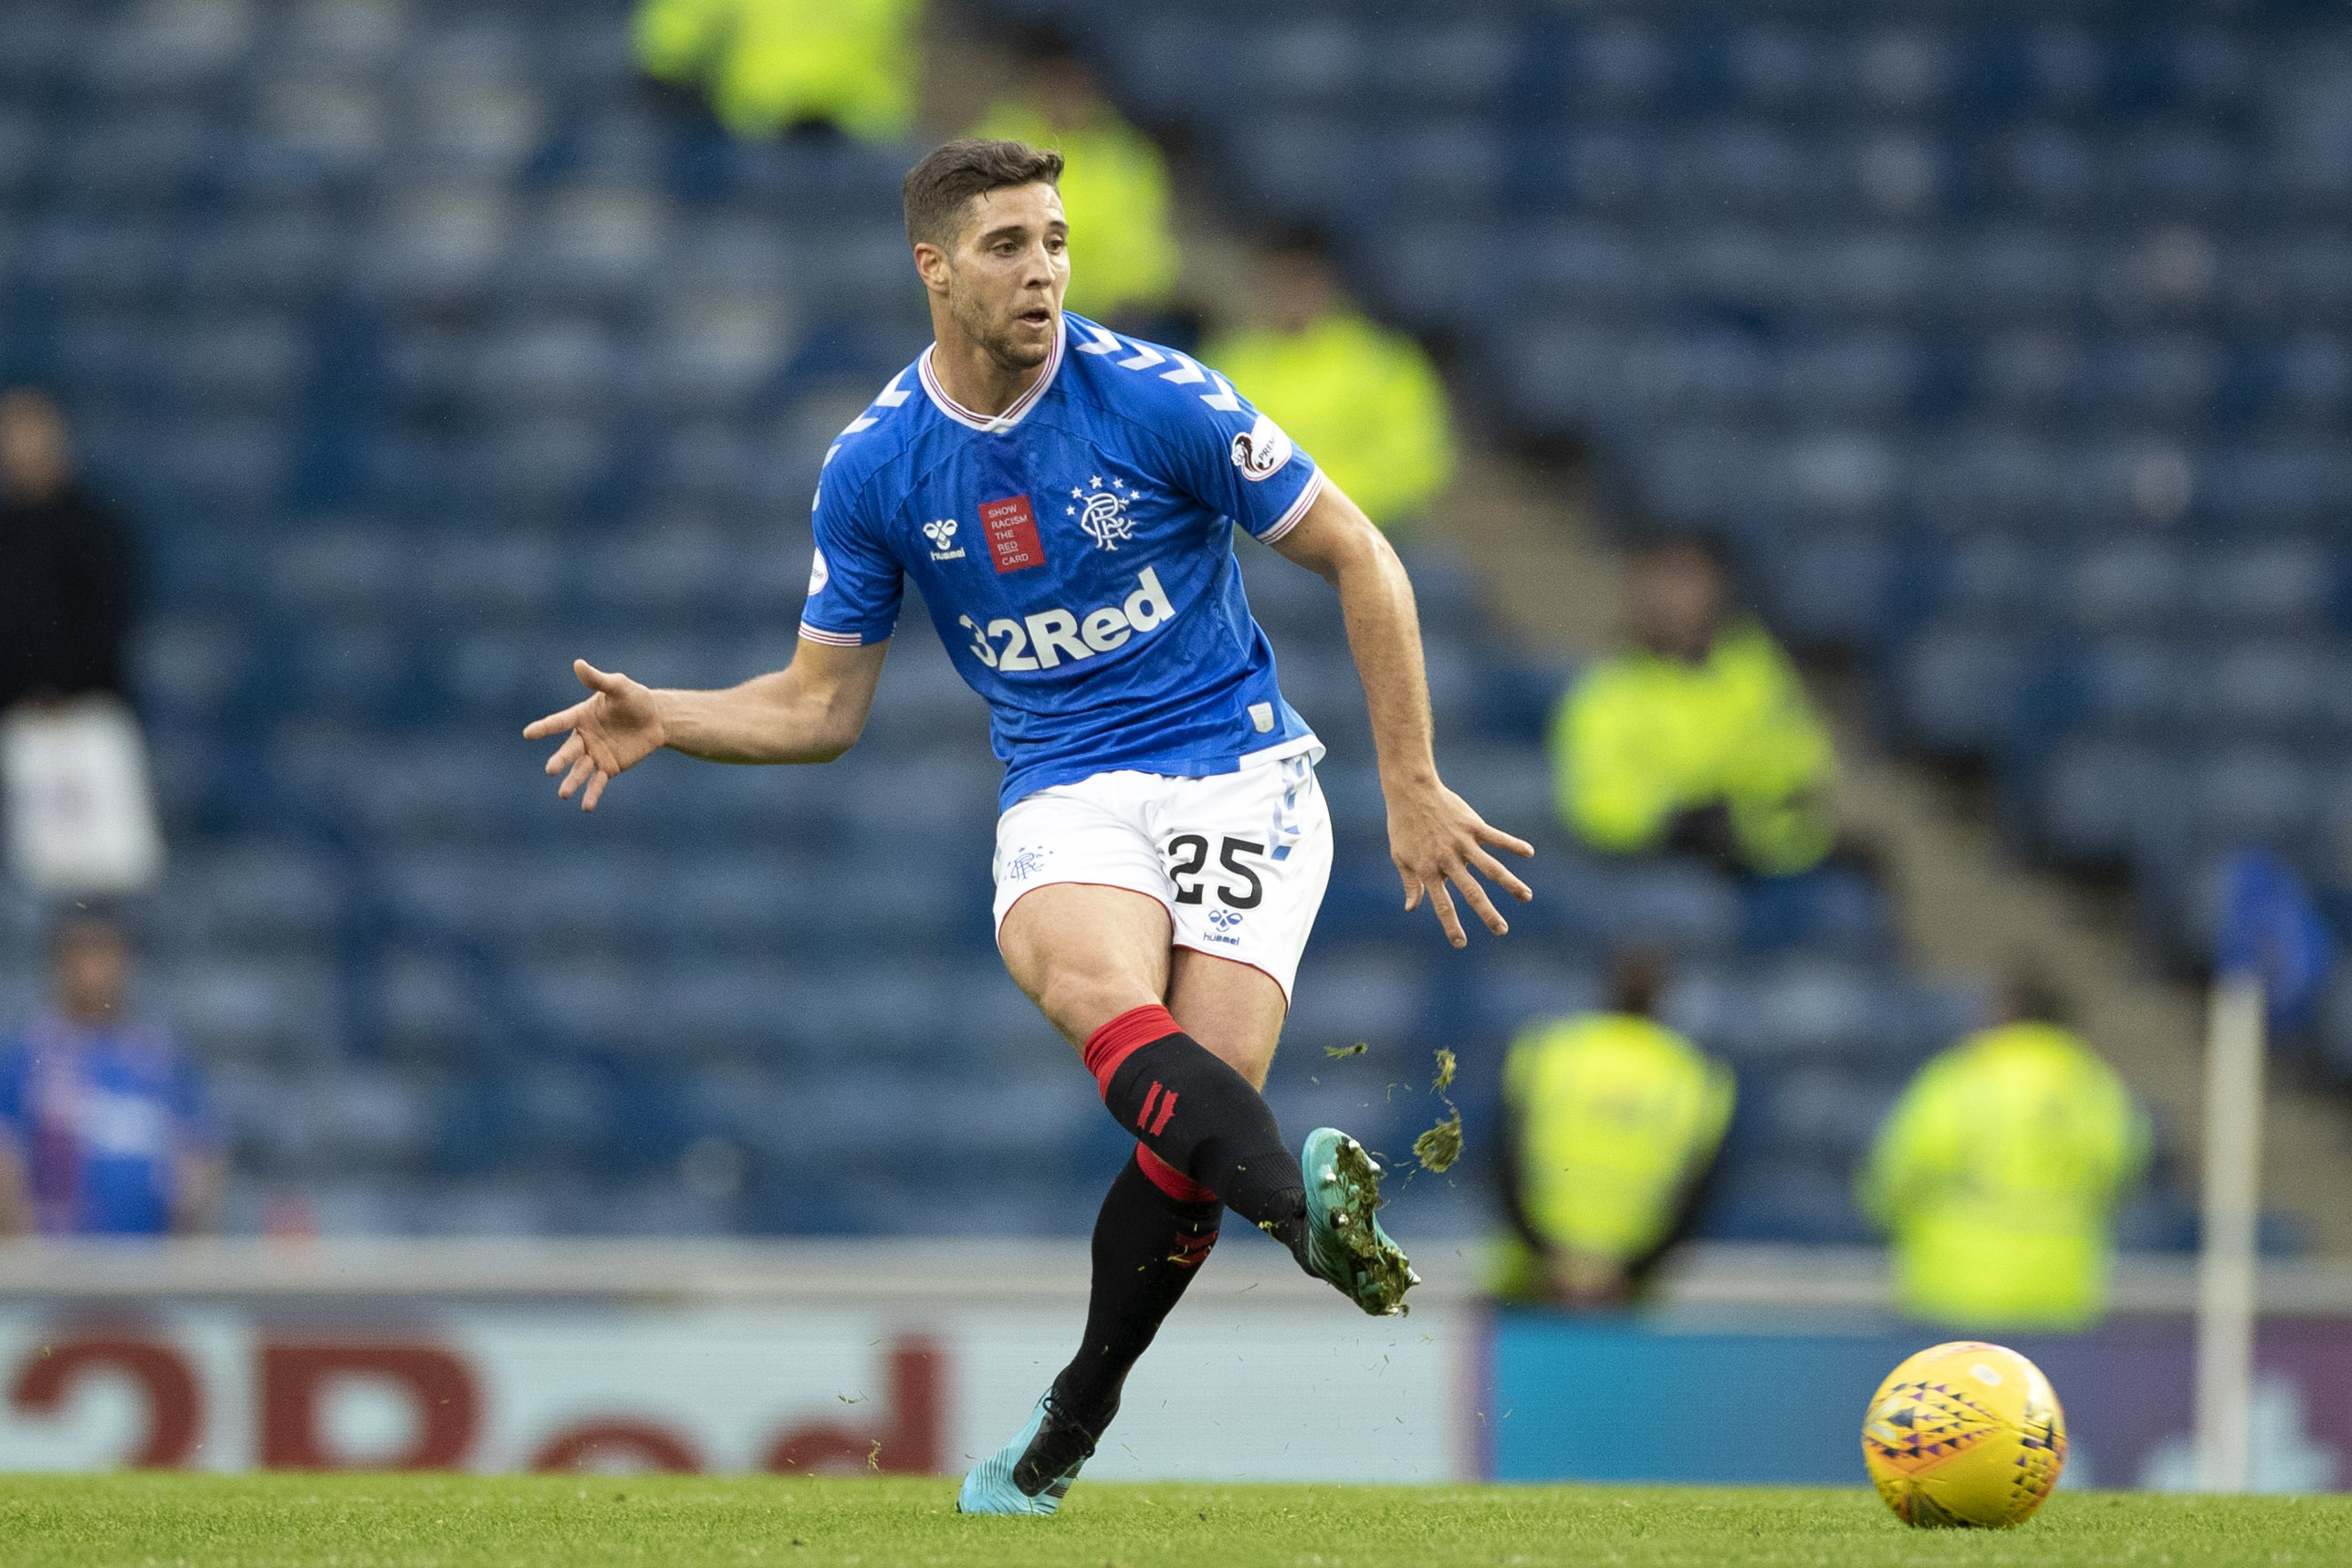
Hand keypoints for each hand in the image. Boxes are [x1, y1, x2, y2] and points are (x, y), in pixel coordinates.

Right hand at [523, 660, 667, 810]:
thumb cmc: (634, 699)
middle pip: (569, 750)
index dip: (544, 728)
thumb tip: (578, 663)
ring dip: (572, 781)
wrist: (656, 719)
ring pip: (580, 769)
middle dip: (561, 760)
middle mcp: (584, 738)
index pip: (559, 723)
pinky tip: (586, 807)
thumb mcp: (619, 686)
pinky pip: (598, 782)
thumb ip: (598, 680)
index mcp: (581, 717)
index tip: (528, 734)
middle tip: (550, 769)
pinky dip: (592, 794)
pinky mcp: (608, 768)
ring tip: (564, 794)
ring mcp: (595, 755)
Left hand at [1386, 779, 1533, 946]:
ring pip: (1490, 867)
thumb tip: (1411, 908)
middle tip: (1502, 930)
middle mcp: (1448, 859)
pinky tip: (1529, 852)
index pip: (1442, 904)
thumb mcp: (1400, 856)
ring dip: (1510, 883)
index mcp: (1429, 870)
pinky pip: (1497, 837)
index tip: (1461, 944)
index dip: (1451, 925)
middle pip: (1471, 891)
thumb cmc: (1403, 825)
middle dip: (1487, 913)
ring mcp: (1462, 842)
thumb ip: (1410, 883)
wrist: (1411, 791)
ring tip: (1526, 897)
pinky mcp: (1473, 826)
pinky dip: (1513, 844)